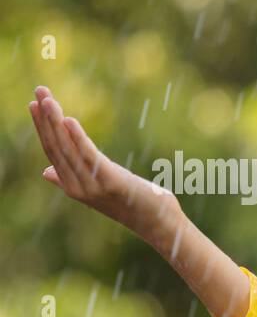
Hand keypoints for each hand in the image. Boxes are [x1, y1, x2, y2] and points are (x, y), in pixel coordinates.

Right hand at [28, 85, 176, 234]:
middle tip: (38, 90)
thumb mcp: (101, 189)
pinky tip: (69, 120)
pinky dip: (78, 138)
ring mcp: (93, 187)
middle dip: (45, 118)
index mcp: (73, 187)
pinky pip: (89, 157)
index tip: (35, 103)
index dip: (42, 127)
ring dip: (55, 122)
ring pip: (68, 149)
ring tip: (47, 99)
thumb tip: (46, 171)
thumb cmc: (134, 204)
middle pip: (56, 147)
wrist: (161, 226)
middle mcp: (78, 188)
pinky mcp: (110, 183)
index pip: (51, 152)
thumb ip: (72, 179)